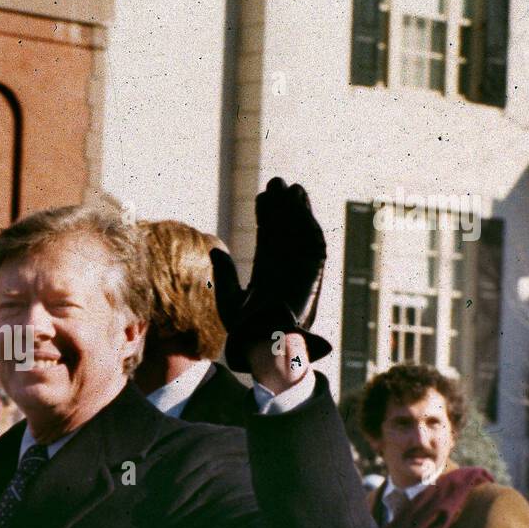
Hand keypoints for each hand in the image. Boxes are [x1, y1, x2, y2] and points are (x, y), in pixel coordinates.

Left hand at [210, 177, 331, 372]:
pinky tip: (303, 204)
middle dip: (281, 207)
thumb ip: (224, 274)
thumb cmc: (246, 330)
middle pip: (285, 231)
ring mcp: (300, 270)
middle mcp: (286, 269)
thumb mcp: (229, 299)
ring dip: (297, 211)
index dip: (266, 216)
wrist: (265, 345)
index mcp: (267, 274)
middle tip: (275, 182)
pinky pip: (314, 243)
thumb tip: (214, 250)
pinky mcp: (313, 273)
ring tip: (290, 187)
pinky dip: (309, 223)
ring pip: (300, 233)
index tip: (262, 196)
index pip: (268, 238)